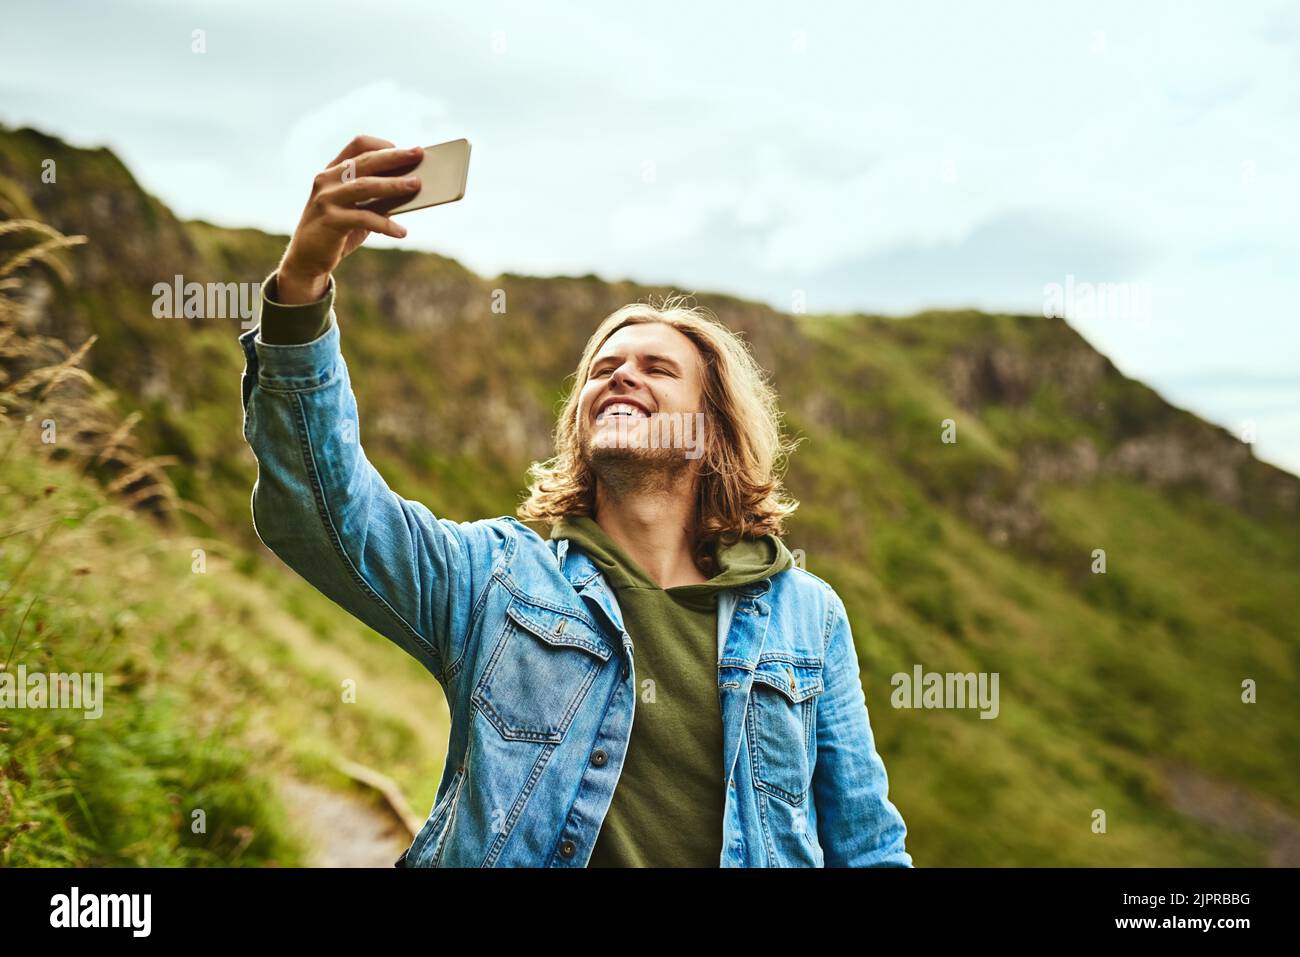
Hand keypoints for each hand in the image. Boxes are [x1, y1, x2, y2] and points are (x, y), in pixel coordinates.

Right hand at [276, 135, 423, 303]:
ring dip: (393, 184)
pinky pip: (363, 218)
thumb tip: (411, 188)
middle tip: (418, 153)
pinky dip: (385, 224)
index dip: (382, 144)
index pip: (358, 145)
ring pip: (364, 185)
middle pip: (365, 161)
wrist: (307, 258)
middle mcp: (327, 180)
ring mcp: (326, 199)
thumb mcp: (356, 208)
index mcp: (333, 171)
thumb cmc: (338, 230)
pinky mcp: (330, 221)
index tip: (404, 149)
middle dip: (394, 157)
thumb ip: (375, 197)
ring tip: (417, 185)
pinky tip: (402, 231)